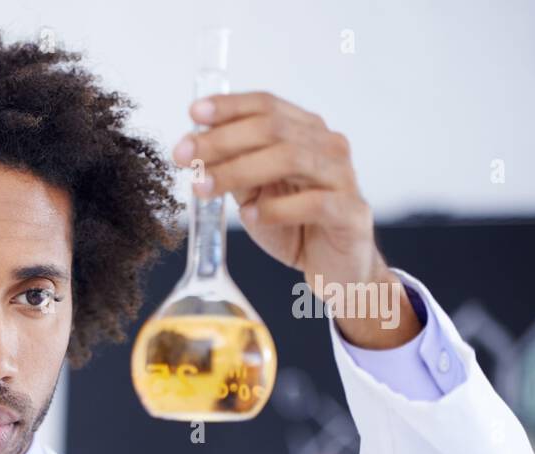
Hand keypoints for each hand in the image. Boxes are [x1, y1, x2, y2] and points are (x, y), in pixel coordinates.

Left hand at [172, 92, 418, 347]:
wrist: (334, 267)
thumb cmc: (293, 224)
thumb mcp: (253, 193)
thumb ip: (232, 169)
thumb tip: (193, 149)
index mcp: (305, 132)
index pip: (267, 106)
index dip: (230, 106)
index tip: (194, 113)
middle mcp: (328, 146)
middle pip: (272, 129)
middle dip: (222, 140)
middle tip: (184, 156)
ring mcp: (342, 177)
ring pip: (290, 159)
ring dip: (239, 171)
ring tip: (204, 188)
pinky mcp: (350, 213)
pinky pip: (314, 203)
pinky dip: (276, 209)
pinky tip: (251, 216)